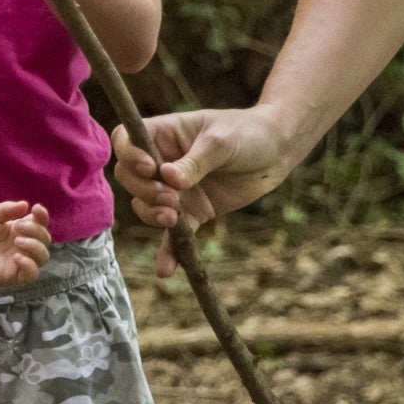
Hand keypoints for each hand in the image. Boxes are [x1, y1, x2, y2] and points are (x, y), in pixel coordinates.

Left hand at [0, 201, 50, 289]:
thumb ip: (6, 210)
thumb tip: (25, 204)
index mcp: (22, 229)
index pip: (40, 222)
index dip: (43, 215)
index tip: (36, 208)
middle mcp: (26, 245)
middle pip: (45, 238)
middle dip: (35, 230)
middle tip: (17, 227)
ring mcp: (23, 260)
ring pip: (43, 256)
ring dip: (34, 246)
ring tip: (17, 241)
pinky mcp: (17, 276)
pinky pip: (33, 274)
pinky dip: (29, 264)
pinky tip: (16, 257)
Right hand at [113, 105, 303, 277]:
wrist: (277, 152)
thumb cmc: (248, 133)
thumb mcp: (222, 142)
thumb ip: (195, 162)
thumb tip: (169, 180)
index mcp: (165, 133)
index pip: (126, 140)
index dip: (130, 155)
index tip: (150, 168)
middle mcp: (163, 161)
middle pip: (129, 178)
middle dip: (144, 191)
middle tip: (171, 198)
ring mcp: (176, 189)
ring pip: (145, 206)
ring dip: (152, 215)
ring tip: (173, 218)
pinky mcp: (193, 212)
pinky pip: (173, 234)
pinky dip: (169, 251)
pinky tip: (165, 270)